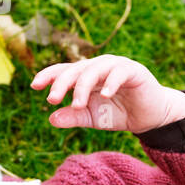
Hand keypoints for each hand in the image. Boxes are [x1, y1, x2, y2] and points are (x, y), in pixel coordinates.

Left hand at [30, 56, 184, 134]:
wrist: (150, 117)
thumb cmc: (119, 113)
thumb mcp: (93, 118)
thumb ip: (74, 116)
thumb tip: (51, 118)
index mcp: (86, 75)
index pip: (63, 70)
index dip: (48, 75)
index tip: (34, 86)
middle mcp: (98, 66)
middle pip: (75, 69)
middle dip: (62, 83)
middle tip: (52, 99)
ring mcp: (116, 66)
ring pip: (94, 70)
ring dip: (83, 86)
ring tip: (78, 104)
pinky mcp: (134, 71)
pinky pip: (120, 72)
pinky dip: (111, 82)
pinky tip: (105, 95)